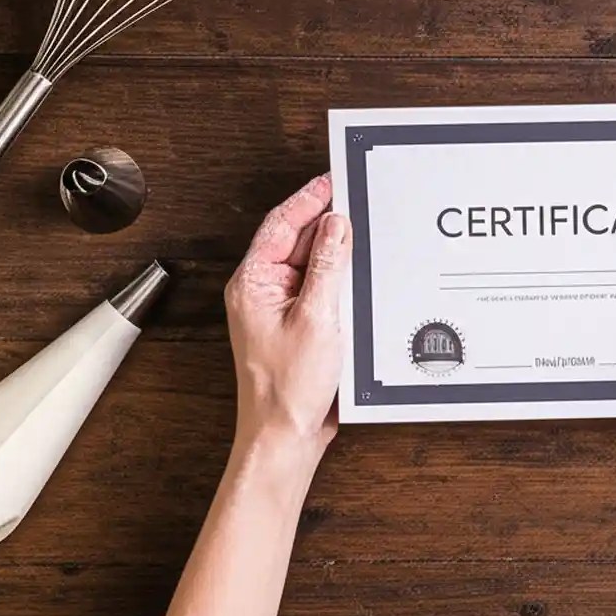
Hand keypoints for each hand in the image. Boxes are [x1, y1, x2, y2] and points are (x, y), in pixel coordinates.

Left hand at [224, 174, 352, 461]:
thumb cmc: (287, 388)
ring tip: (362, 236)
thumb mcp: (316, 318)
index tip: (333, 180)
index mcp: (253, 283)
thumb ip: (326, 266)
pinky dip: (338, 277)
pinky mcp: (298, 324)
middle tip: (357, 201)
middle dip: (325, 221)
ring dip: (335, 251)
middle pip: (295, 240)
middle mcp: (262, 291)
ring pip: (310, 264)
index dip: (309, 199)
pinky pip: (319, 287)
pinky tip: (357, 275)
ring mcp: (279, 308)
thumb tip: (335, 225)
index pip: (280, 224)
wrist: (285, 434)